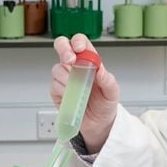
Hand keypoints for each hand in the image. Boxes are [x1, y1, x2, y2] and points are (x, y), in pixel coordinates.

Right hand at [50, 34, 119, 152]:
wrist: (98, 124)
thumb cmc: (105, 104)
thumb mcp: (112, 92)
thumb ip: (108, 80)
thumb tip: (100, 69)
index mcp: (89, 61)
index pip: (80, 42)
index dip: (78, 42)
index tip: (80, 50)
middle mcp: (74, 66)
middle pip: (62, 46)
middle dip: (64, 50)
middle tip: (70, 61)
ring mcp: (64, 78)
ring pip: (57, 69)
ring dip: (68, 79)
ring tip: (79, 90)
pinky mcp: (56, 91)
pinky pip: (54, 86)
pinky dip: (63, 91)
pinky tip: (72, 97)